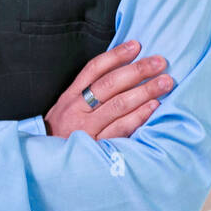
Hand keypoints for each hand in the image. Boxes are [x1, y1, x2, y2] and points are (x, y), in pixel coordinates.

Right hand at [44, 40, 173, 140]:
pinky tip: (154, 107)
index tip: (137, 45)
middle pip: (110, 85)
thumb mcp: (67, 108)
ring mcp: (87, 129)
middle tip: (160, 62)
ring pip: (118, 105)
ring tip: (165, 82)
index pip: (94, 69)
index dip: (116, 55)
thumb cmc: (62, 133)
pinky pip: (121, 129)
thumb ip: (87, 91)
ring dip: (144, 91)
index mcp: (70, 96)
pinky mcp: (97, 147)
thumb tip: (122, 69)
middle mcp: (77, 110)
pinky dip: (139, 116)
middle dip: (137, 70)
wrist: (46, 165)